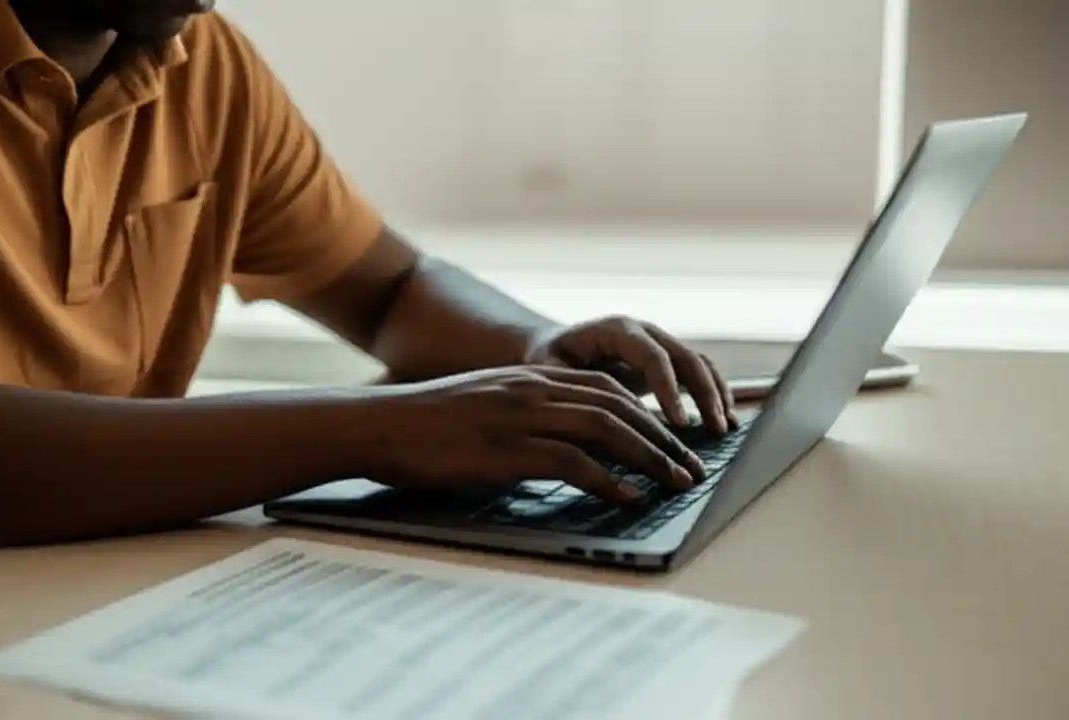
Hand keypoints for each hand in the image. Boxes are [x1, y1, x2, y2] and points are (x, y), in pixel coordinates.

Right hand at [366, 366, 707, 501]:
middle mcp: (533, 389)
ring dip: (650, 457)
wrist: (379, 424)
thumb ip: (523, 414)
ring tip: (675, 482)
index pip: (607, 388)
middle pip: (619, 406)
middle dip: (663, 437)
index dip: (648, 414)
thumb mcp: (482, 405)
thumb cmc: (424, 424)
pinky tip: (628, 496)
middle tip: (690, 466)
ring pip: (607, 429)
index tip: (673, 440)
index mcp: (530, 377)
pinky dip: (609, 479)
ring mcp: (521, 416)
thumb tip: (557, 444)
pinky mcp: (506, 449)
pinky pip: (573, 461)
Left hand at [524, 316, 738, 432]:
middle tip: (714, 430)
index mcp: (616, 329)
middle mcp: (644, 332)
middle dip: (704, 394)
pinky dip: (714, 396)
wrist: (553, 347)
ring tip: (725, 429)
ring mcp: (658, 344)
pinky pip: (698, 374)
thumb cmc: (547, 361)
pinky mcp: (665, 362)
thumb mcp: (551, 372)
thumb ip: (576, 391)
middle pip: (684, 357)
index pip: (651, 356)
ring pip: (698, 364)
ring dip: (716, 395)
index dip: (668, 389)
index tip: (678, 424)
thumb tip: (605, 424)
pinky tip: (723, 424)